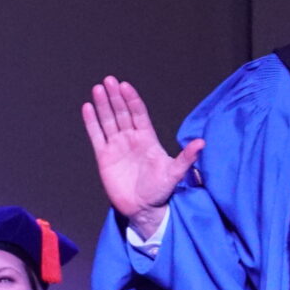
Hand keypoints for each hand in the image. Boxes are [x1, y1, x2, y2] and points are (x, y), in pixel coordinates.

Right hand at [81, 77, 202, 239]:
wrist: (142, 209)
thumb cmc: (160, 190)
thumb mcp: (174, 173)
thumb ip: (186, 157)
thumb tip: (202, 143)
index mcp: (147, 138)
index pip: (138, 113)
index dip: (132, 99)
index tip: (125, 86)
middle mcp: (131, 138)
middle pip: (122, 112)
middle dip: (115, 97)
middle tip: (109, 80)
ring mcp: (116, 146)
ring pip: (108, 120)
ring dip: (103, 105)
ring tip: (97, 89)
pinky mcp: (104, 157)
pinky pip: (96, 136)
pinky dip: (92, 122)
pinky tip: (88, 108)